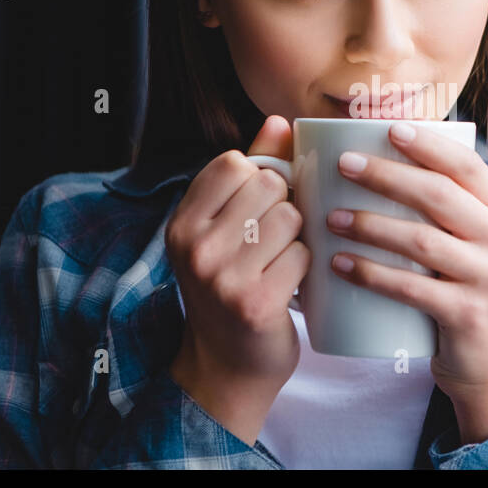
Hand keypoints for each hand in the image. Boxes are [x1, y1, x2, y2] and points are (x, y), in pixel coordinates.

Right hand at [163, 115, 307, 443]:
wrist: (227, 367)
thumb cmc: (233, 288)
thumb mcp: (225, 229)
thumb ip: (252, 171)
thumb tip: (279, 120)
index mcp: (182, 223)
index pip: (235, 162)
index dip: (261, 179)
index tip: (258, 209)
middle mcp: (194, 247)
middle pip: (268, 184)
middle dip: (283, 206)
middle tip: (272, 241)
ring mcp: (222, 276)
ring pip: (290, 216)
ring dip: (297, 237)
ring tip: (280, 261)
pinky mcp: (256, 302)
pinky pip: (304, 254)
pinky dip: (306, 267)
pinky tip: (289, 285)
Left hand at [325, 122, 487, 445]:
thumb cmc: (467, 293)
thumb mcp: (472, 246)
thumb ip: (444, 211)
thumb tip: (381, 159)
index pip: (467, 166)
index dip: (428, 144)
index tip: (389, 128)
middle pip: (439, 196)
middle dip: (388, 176)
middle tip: (344, 165)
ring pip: (421, 241)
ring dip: (371, 225)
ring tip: (331, 217)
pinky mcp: (467, 315)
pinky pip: (412, 288)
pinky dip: (371, 274)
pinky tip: (339, 263)